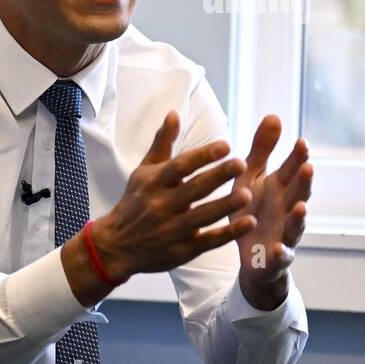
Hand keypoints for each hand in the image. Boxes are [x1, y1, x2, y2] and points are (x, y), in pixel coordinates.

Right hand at [83, 111, 252, 289]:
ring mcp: (172, 230)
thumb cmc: (135, 203)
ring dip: (225, 205)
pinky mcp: (182, 250)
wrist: (116, 246)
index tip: (225, 145)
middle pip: (193, 189)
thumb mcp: (143, 172)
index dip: (202, 156)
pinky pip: (208, 241)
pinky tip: (248, 222)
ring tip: (246, 194)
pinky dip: (228, 233)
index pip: (179, 167)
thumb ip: (162, 143)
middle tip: (241, 164)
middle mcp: (161, 205)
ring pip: (203, 216)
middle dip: (218, 176)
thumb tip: (174, 113)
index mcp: (153, 183)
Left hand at [231, 115, 312, 303]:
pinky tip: (277, 249)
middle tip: (307, 167)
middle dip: (304, 182)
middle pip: (299, 194)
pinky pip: (280, 255)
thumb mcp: (251, 178)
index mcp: (279, 188)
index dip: (298, 157)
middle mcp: (287, 208)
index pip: (292, 169)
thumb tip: (274, 115)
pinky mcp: (275, 256)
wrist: (252, 255)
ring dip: (299, 216)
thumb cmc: (253, 209)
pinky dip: (280, 253)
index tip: (301, 141)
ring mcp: (284, 232)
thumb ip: (262, 150)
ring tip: (301, 207)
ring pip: (296, 224)